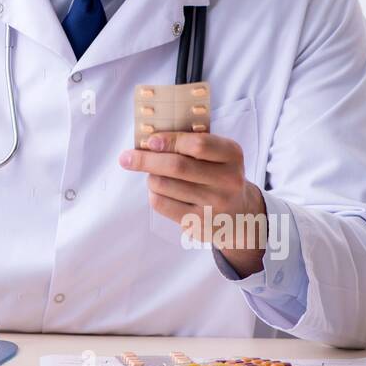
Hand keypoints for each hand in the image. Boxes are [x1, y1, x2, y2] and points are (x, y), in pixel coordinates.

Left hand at [119, 131, 266, 276]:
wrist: (240, 215)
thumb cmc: (218, 175)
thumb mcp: (217, 154)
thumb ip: (190, 142)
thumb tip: (149, 140)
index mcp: (232, 156)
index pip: (198, 145)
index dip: (170, 140)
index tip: (150, 140)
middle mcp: (227, 181)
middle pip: (176, 166)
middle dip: (145, 160)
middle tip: (126, 157)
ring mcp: (214, 205)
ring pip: (164, 185)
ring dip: (151, 177)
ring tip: (155, 175)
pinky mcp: (199, 224)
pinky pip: (161, 204)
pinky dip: (153, 193)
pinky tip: (161, 191)